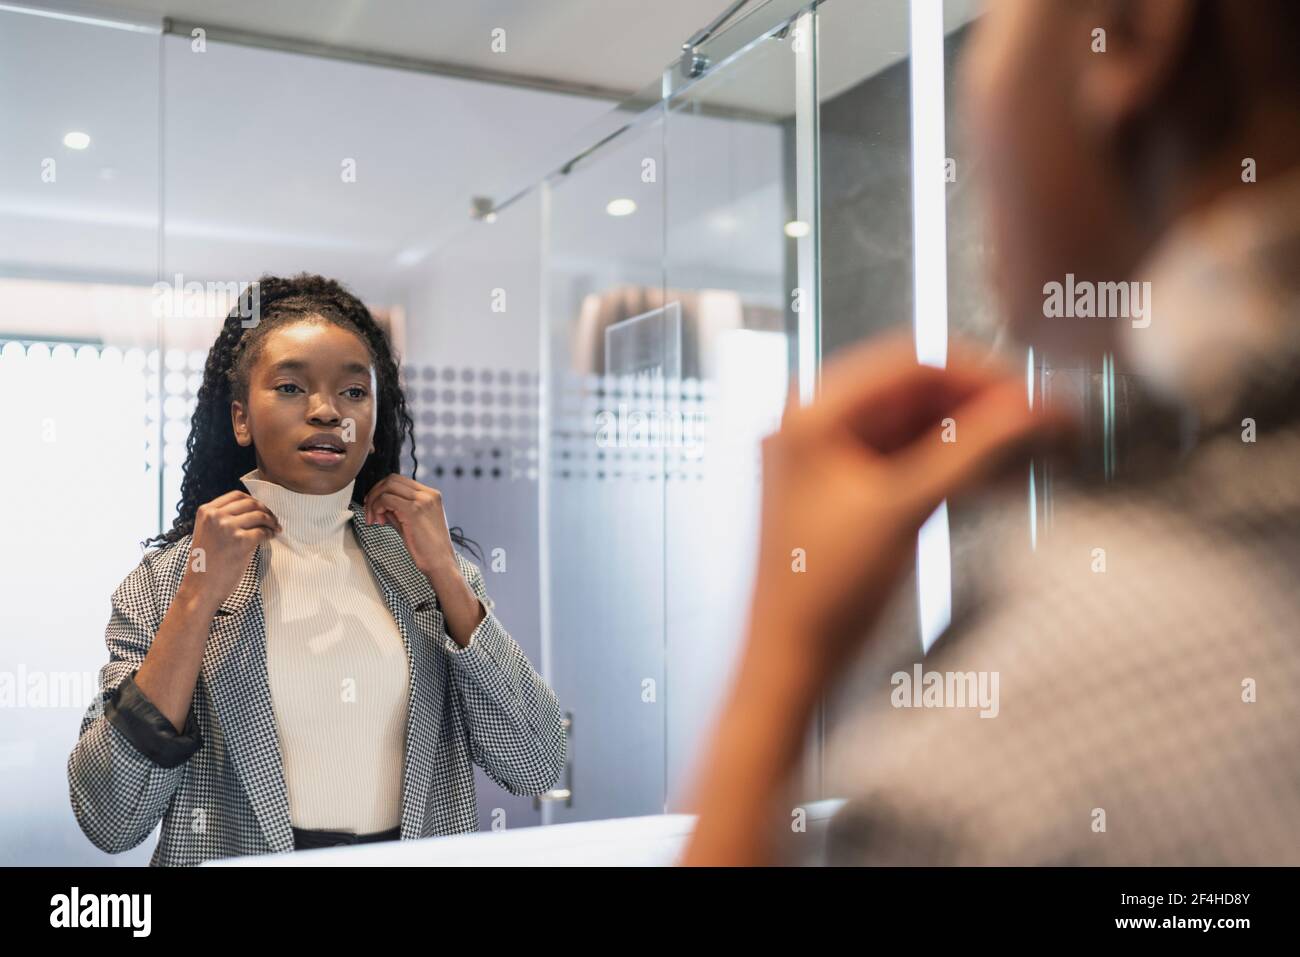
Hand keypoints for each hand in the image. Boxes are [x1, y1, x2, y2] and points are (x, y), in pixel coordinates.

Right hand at [181, 492, 281, 609]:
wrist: (201, 587)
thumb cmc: (205, 563)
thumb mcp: (206, 532)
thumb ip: (221, 519)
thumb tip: (251, 510)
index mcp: (206, 511)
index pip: (236, 496)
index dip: (253, 501)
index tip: (261, 509)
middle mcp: (216, 516)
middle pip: (250, 503)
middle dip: (265, 510)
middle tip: (273, 519)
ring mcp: (228, 528)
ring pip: (259, 516)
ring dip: (271, 522)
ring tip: (275, 529)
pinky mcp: (241, 542)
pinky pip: (263, 532)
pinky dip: (270, 534)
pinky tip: (271, 537)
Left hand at [362, 474, 457, 575]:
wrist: (441, 563)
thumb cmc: (428, 548)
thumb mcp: (412, 522)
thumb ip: (398, 509)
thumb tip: (379, 503)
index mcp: (431, 495)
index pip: (400, 480)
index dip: (382, 490)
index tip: (374, 506)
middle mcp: (428, 494)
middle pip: (392, 479)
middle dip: (375, 493)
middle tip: (369, 511)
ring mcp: (422, 500)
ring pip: (387, 487)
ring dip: (374, 501)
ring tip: (374, 519)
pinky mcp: (414, 510)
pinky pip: (386, 500)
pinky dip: (377, 508)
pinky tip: (379, 522)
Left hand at [743, 331, 1076, 689]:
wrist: (789, 661)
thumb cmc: (823, 590)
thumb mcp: (905, 510)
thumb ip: (973, 451)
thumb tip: (1034, 406)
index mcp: (812, 411)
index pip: (912, 361)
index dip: (981, 374)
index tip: (1034, 396)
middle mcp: (815, 422)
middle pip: (916, 390)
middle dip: (983, 406)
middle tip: (1045, 425)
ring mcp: (829, 456)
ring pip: (918, 425)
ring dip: (974, 437)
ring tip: (1036, 453)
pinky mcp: (846, 490)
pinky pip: (908, 459)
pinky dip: (952, 466)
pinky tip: (1002, 479)